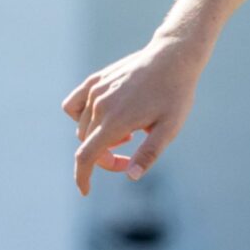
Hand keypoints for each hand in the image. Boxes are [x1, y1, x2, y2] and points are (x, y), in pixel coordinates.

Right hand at [62, 35, 206, 195]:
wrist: (173, 58)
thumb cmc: (175, 95)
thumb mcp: (169, 129)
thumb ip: (149, 153)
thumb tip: (131, 176)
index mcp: (116, 121)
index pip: (86, 157)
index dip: (82, 177)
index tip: (86, 191)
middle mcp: (99, 106)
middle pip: (87, 144)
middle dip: (105, 156)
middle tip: (130, 153)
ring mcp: (95, 91)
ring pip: (81, 127)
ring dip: (98, 138)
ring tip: (127, 132)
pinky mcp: (95, 80)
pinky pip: (73, 104)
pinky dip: (81, 117)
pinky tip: (103, 117)